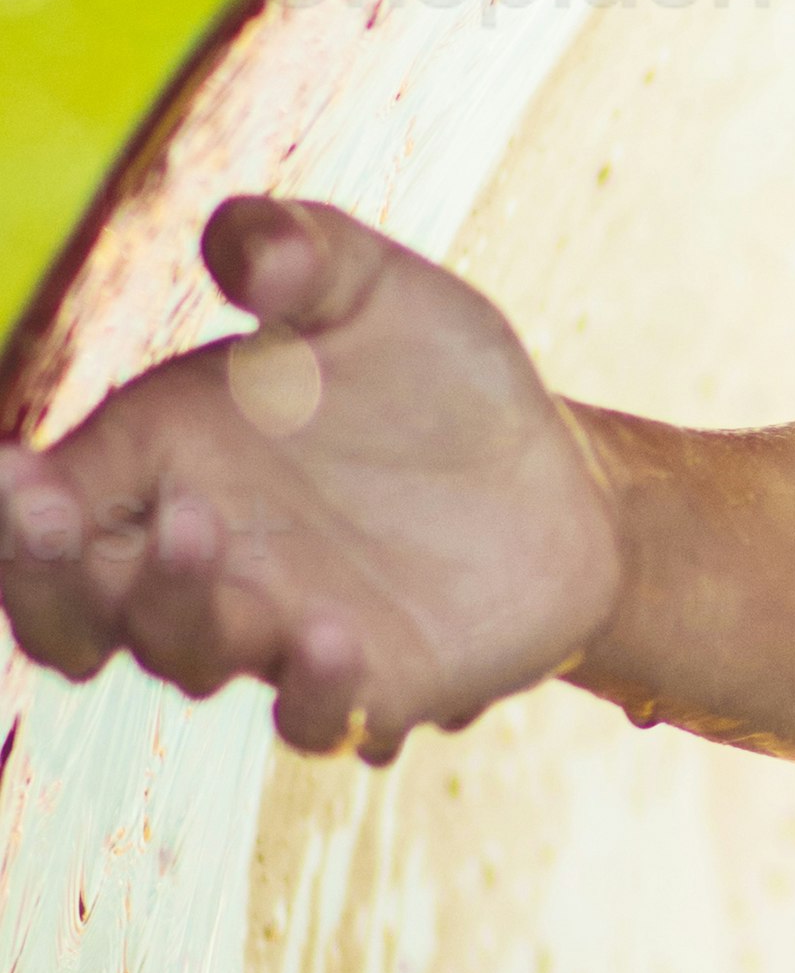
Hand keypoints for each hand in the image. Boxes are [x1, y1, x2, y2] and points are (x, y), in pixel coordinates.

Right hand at [0, 197, 625, 759]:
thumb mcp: (373, 290)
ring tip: (202, 531)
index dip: (14, 507)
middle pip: (72, 613)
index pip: (47, 504)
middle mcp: (199, 562)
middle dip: (45, 579)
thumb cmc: (438, 377)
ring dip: (177, 609)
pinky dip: (317, 692)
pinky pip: (317, 720)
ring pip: (182, 657)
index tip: (17, 472)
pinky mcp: (368, 689)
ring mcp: (274, 635)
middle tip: (57, 521)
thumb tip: (251, 253)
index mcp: (164, 462)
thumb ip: (301, 252)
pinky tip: (337, 636)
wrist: (562, 474)